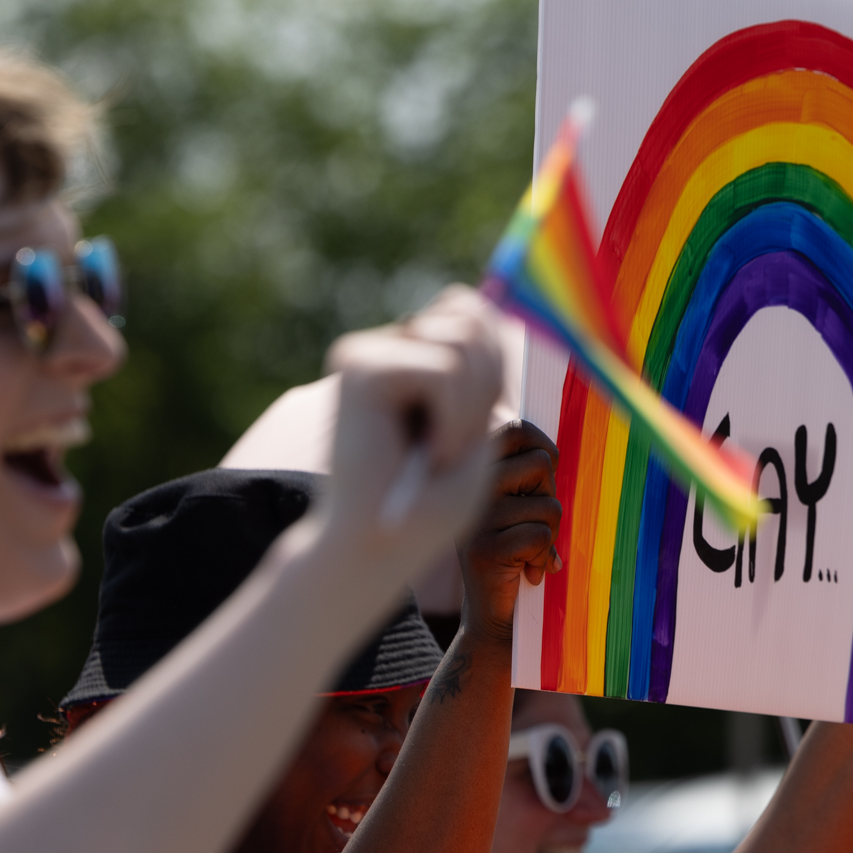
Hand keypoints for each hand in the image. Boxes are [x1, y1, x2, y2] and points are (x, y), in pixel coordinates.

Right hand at [316, 289, 503, 585]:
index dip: (495, 369)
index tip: (475, 426)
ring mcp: (369, 351)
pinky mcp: (358, 366)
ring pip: (463, 340)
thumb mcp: (477, 424)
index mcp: (415, 357)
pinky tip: (427, 455)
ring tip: (438, 453)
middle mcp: (388, 346)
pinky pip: (443, 369)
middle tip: (454, 446)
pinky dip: (454, 421)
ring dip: (469, 411)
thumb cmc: (429, 503)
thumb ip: (480, 362)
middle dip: (485, 389)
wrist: (376, 549)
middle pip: (472, 318)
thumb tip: (483, 303)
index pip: (476, 313)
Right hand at [459, 422, 563, 644]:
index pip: (515, 430)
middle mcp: (469, 491)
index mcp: (474, 473)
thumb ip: (523, 475)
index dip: (542, 445)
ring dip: (550, 533)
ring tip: (528, 551)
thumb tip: (550, 450)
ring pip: (548, 505)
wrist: (491, 616)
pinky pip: (540, 536)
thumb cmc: (512, 553)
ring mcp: (475, 520)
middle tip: (535, 521)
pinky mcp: (485, 550)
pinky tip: (528, 571)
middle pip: (539, 464)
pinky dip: (544, 557)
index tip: (546, 471)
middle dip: (550, 494)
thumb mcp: (513, 505)